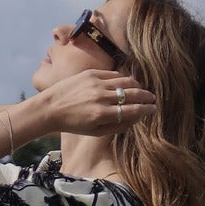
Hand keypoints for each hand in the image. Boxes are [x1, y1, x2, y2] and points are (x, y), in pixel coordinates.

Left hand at [39, 70, 156, 135]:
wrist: (51, 108)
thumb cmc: (74, 124)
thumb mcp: (96, 132)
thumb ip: (117, 126)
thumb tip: (136, 118)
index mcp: (102, 114)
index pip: (132, 110)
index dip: (146, 109)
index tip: (154, 109)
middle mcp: (101, 97)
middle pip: (132, 94)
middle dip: (146, 97)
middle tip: (153, 99)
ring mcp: (96, 83)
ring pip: (125, 82)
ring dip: (137, 86)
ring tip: (142, 91)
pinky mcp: (91, 73)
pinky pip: (114, 75)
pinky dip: (123, 79)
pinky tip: (127, 84)